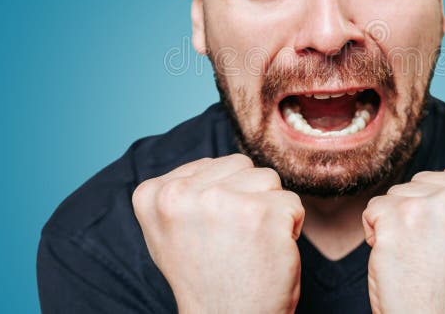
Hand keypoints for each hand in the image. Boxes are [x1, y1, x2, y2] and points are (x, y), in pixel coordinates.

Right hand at [132, 154, 304, 313]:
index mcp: (152, 194)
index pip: (210, 165)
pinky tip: (268, 254)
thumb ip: (185, 191)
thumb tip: (212, 165)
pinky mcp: (262, 214)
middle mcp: (180, 194)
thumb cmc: (206, 279)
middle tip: (233, 241)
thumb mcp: (171, 232)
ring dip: (268, 210)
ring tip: (250, 245)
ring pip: (267, 178)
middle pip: (240, 166)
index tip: (209, 234)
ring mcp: (221, 201)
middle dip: (246, 197)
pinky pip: (292, 203)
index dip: (221, 199)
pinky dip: (289, 229)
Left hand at [361, 166, 444, 313]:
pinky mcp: (400, 216)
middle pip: (424, 182)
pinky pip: (373, 210)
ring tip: (420, 259)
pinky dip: (377, 234)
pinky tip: (399, 261)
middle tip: (437, 255)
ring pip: (398, 194)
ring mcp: (439, 204)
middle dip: (421, 213)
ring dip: (399, 223)